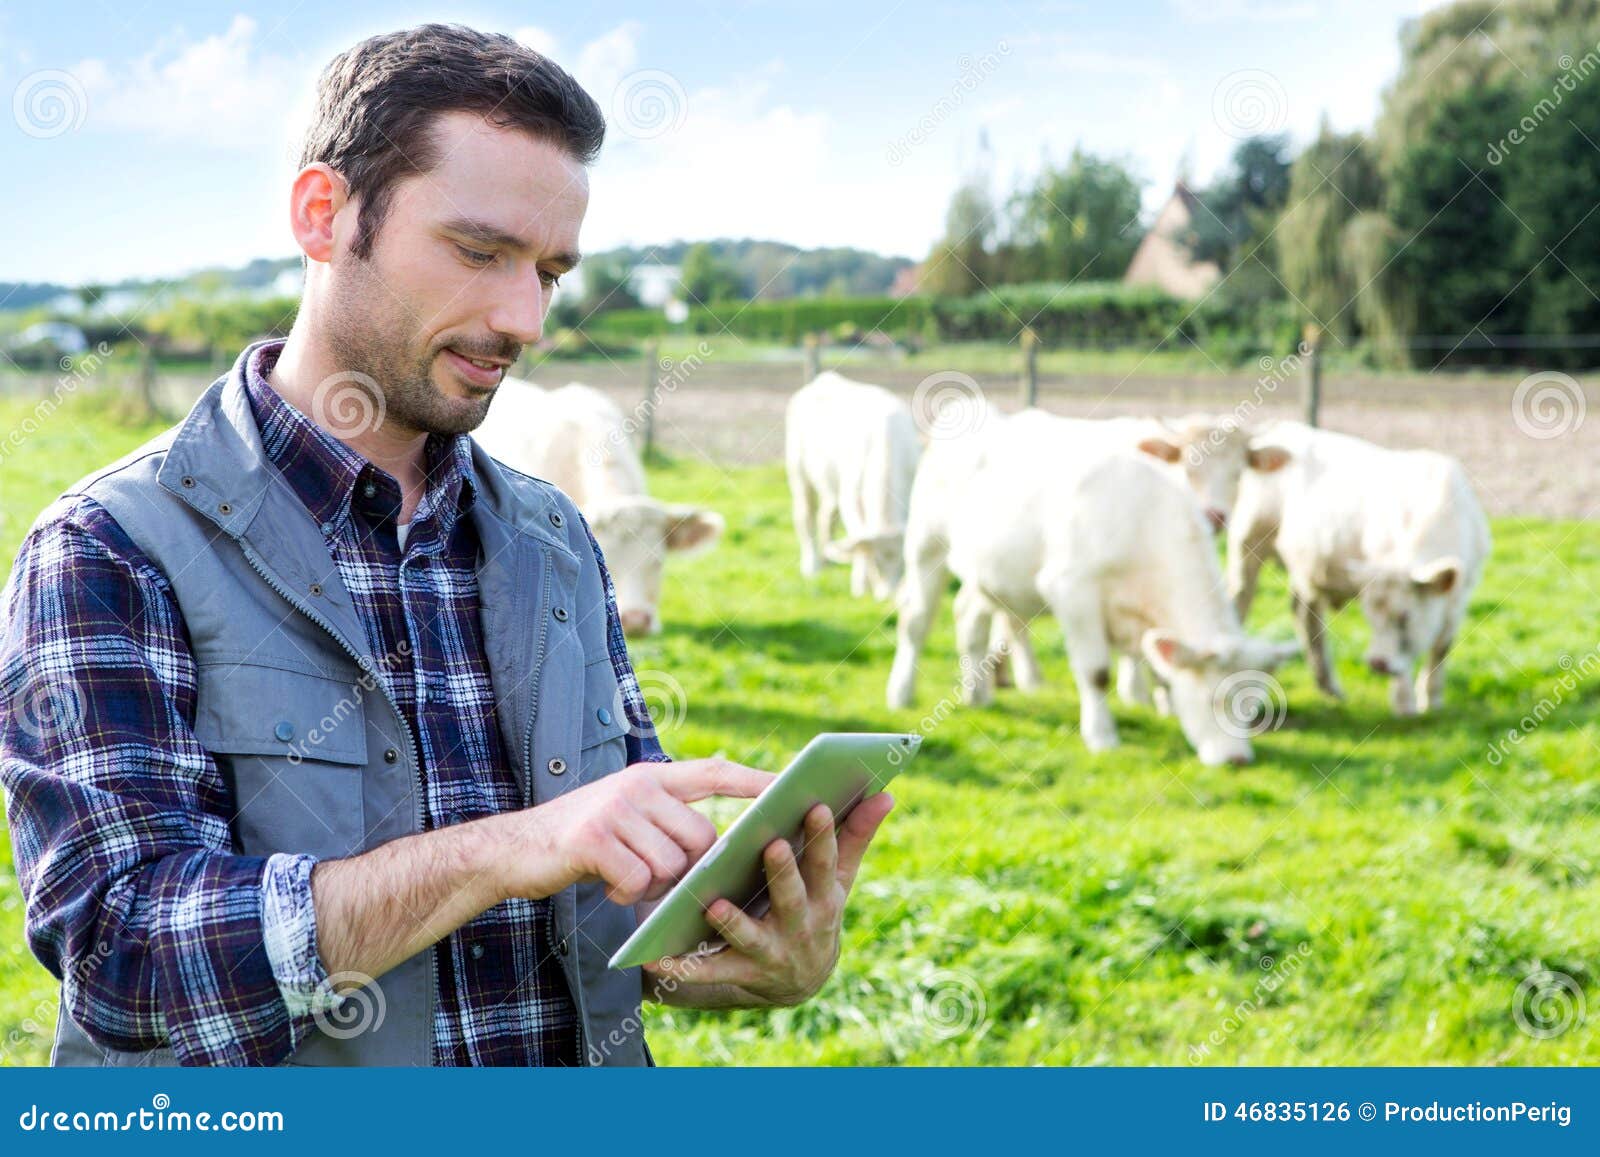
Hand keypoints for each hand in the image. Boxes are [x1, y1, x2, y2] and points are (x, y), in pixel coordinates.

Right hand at [489, 758, 772, 905]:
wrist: (512, 850)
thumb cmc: (579, 843)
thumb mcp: (626, 818)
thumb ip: (666, 823)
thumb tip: (714, 851)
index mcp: (650, 778)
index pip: (714, 772)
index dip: (753, 779)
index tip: (789, 784)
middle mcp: (637, 785)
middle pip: (699, 837)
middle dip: (686, 869)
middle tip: (652, 877)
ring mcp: (615, 809)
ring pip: (671, 863)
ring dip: (652, 884)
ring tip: (622, 877)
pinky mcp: (595, 838)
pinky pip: (638, 878)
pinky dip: (625, 893)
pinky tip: (605, 885)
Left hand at [644, 791, 894, 1006]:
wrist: (799, 980)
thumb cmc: (816, 909)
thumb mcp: (839, 879)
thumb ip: (856, 836)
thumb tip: (885, 794)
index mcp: (825, 897)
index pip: (826, 863)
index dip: (823, 836)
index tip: (815, 804)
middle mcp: (801, 927)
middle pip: (792, 898)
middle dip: (783, 873)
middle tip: (772, 845)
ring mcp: (772, 953)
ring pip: (751, 937)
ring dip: (734, 922)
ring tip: (716, 904)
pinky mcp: (741, 975)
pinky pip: (711, 971)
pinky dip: (685, 966)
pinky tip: (660, 954)